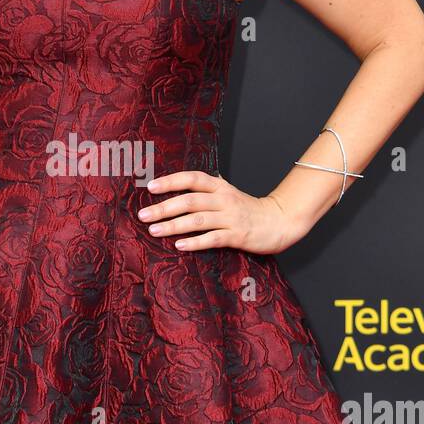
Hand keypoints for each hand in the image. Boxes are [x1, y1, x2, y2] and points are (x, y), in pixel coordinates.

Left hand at [136, 170, 306, 254]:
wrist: (280, 221)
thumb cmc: (248, 209)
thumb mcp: (228, 193)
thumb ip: (207, 189)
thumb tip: (180, 184)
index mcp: (220, 186)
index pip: (192, 179)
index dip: (170, 181)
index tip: (150, 187)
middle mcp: (224, 199)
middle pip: (189, 200)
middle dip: (164, 208)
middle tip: (143, 215)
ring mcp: (231, 218)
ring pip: (197, 220)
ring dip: (173, 225)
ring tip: (154, 230)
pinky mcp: (237, 236)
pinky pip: (212, 239)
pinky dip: (195, 242)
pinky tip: (179, 245)